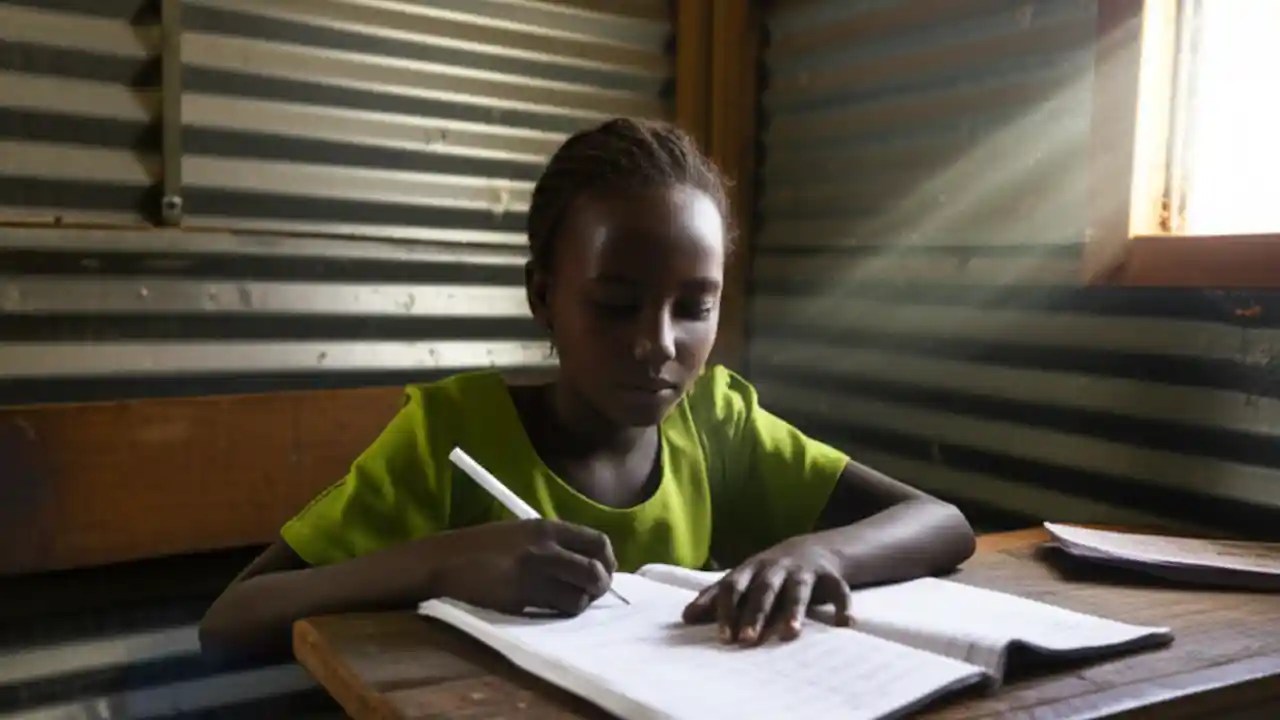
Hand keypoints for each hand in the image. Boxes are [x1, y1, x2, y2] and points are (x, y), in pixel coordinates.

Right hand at [427, 519, 616, 615]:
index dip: (607, 560)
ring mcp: (534, 575)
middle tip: (591, 592)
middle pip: (595, 571)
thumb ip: (555, 542)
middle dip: (600, 585)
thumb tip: (588, 560)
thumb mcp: (523, 532)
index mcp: (547, 528)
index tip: (603, 570)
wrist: (445, 560)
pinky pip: (557, 609)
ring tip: (569, 601)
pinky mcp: (521, 599)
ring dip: (581, 602)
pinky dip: (562, 611)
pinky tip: (552, 608)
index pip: (598, 542)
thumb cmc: (485, 546)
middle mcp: (546, 549)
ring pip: (580, 596)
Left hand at [681, 538, 851, 645]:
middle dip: (754, 614)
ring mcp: (803, 570)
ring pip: (798, 589)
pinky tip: (845, 624)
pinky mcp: (830, 576)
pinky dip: (843, 605)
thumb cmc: (768, 573)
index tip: (722, 637)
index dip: (726, 610)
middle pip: (763, 589)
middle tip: (746, 640)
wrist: (812, 549)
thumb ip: (716, 598)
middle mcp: (776, 568)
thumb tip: (685, 618)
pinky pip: (839, 590)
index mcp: (751, 569)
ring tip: (790, 633)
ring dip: (794, 610)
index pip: (734, 587)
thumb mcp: (742, 580)